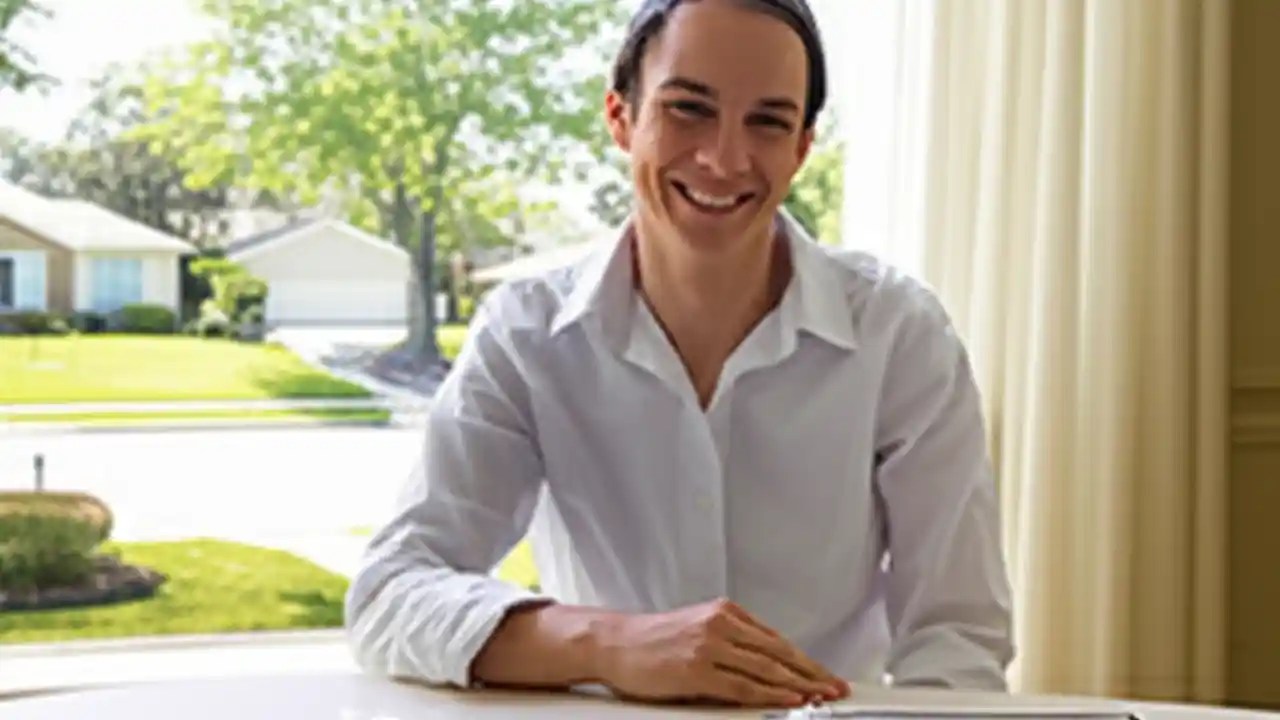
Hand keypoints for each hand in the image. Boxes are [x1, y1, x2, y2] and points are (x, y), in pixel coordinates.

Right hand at [594, 598, 851, 707]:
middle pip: (779, 652)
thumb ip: (732, 643)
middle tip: (835, 687)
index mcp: (724, 612)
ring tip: (821, 696)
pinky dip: (770, 694)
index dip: (805, 659)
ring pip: (766, 668)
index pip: (776, 639)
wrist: (614, 642)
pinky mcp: (697, 669)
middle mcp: (720, 624)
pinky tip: (789, 699)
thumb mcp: (698, 629)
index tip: (825, 673)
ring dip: (800, 685)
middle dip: (812, 672)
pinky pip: (743, 685)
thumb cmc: (651, 641)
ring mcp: (709, 645)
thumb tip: (768, 668)